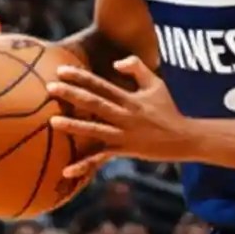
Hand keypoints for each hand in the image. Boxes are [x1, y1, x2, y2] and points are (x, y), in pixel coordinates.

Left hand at [48, 56, 194, 178]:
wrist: (184, 138)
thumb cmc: (168, 109)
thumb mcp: (156, 83)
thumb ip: (137, 68)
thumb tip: (116, 62)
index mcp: (130, 99)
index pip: (101, 84)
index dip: (81, 77)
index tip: (61, 70)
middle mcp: (125, 115)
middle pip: (94, 103)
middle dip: (71, 95)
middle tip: (50, 88)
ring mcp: (124, 134)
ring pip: (95, 129)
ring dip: (74, 126)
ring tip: (53, 121)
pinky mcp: (124, 150)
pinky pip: (101, 158)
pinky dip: (84, 165)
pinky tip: (67, 171)